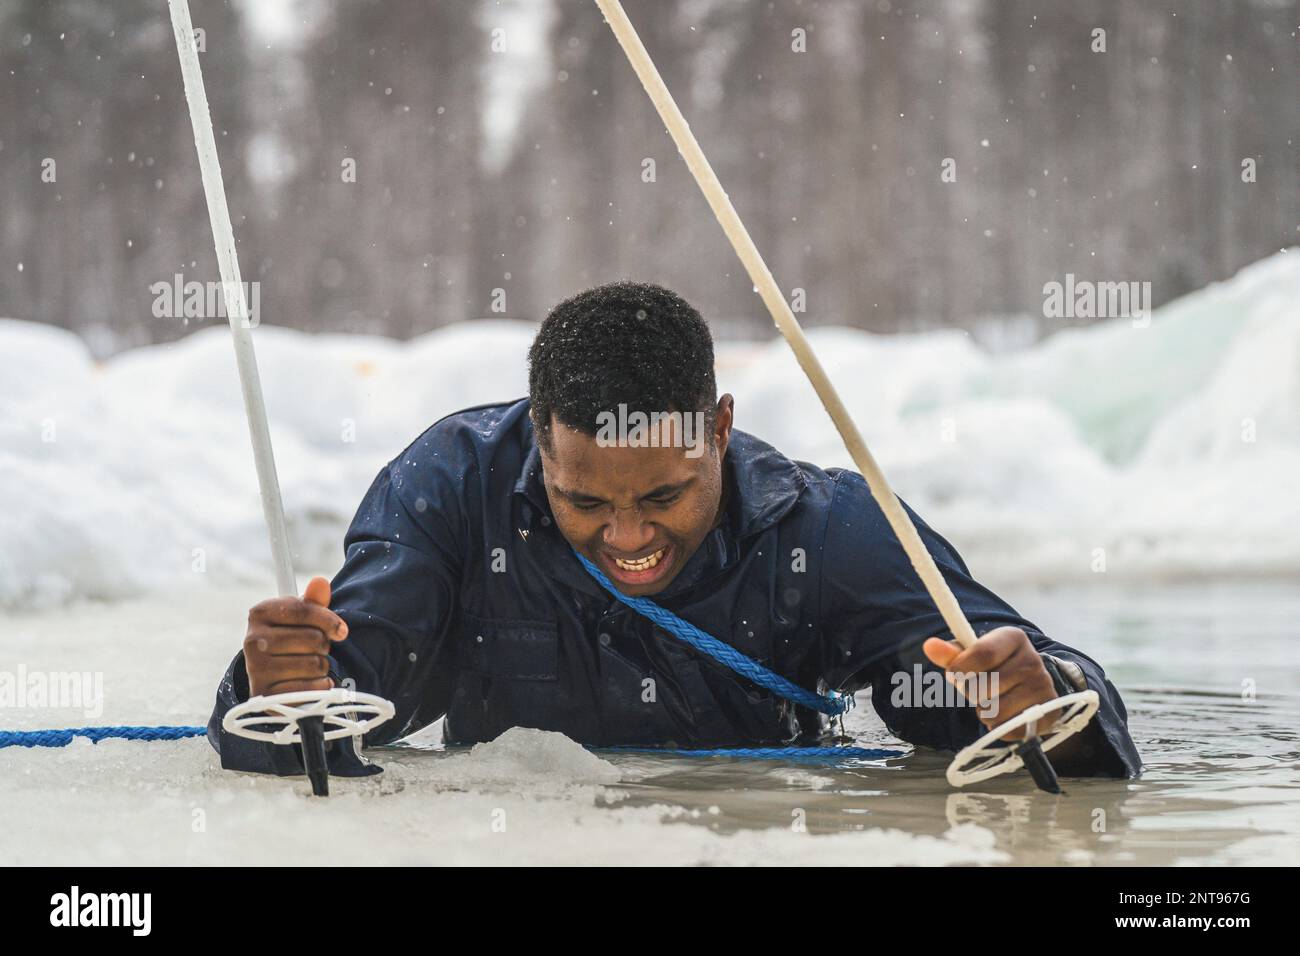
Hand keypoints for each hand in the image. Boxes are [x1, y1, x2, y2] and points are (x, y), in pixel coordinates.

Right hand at [243, 576, 348, 696]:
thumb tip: (320, 582)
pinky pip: (309, 689)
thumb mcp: (300, 616)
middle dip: (324, 645)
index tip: (341, 630)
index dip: (330, 620)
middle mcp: (252, 640)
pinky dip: (319, 686)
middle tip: (316, 649)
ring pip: (314, 664)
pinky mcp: (266, 694)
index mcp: (260, 613)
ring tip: (310, 664)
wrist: (269, 671)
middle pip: (313, 639)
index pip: (305, 610)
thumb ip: (313, 601)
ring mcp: (256, 668)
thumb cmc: (290, 635)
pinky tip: (312, 681)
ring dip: (322, 666)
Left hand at [922, 626, 1057, 740]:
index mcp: (1013, 638)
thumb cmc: (995, 666)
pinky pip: (1009, 729)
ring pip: (995, 711)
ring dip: (984, 712)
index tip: (954, 674)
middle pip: (984, 686)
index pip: (982, 654)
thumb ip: (950, 653)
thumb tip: (929, 645)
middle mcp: (1033, 660)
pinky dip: (999, 726)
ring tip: (992, 701)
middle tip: (978, 689)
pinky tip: (1005, 714)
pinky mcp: (1049, 712)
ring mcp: (1044, 687)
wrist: (1031, 684)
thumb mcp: (973, 655)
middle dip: (971, 693)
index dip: (960, 669)